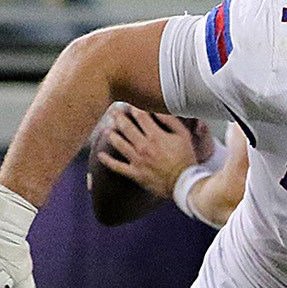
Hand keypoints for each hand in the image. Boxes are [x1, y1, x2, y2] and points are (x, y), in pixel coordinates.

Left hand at [94, 104, 213, 199]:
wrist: (183, 183)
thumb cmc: (186, 159)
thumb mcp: (184, 136)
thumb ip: (171, 121)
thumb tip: (159, 110)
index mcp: (155, 135)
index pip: (140, 116)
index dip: (134, 108)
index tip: (130, 104)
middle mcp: (143, 146)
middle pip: (126, 127)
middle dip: (119, 117)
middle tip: (113, 112)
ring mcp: (137, 160)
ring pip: (119, 144)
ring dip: (111, 135)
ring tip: (107, 129)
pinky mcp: (135, 173)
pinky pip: (117, 167)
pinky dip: (107, 161)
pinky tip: (100, 156)